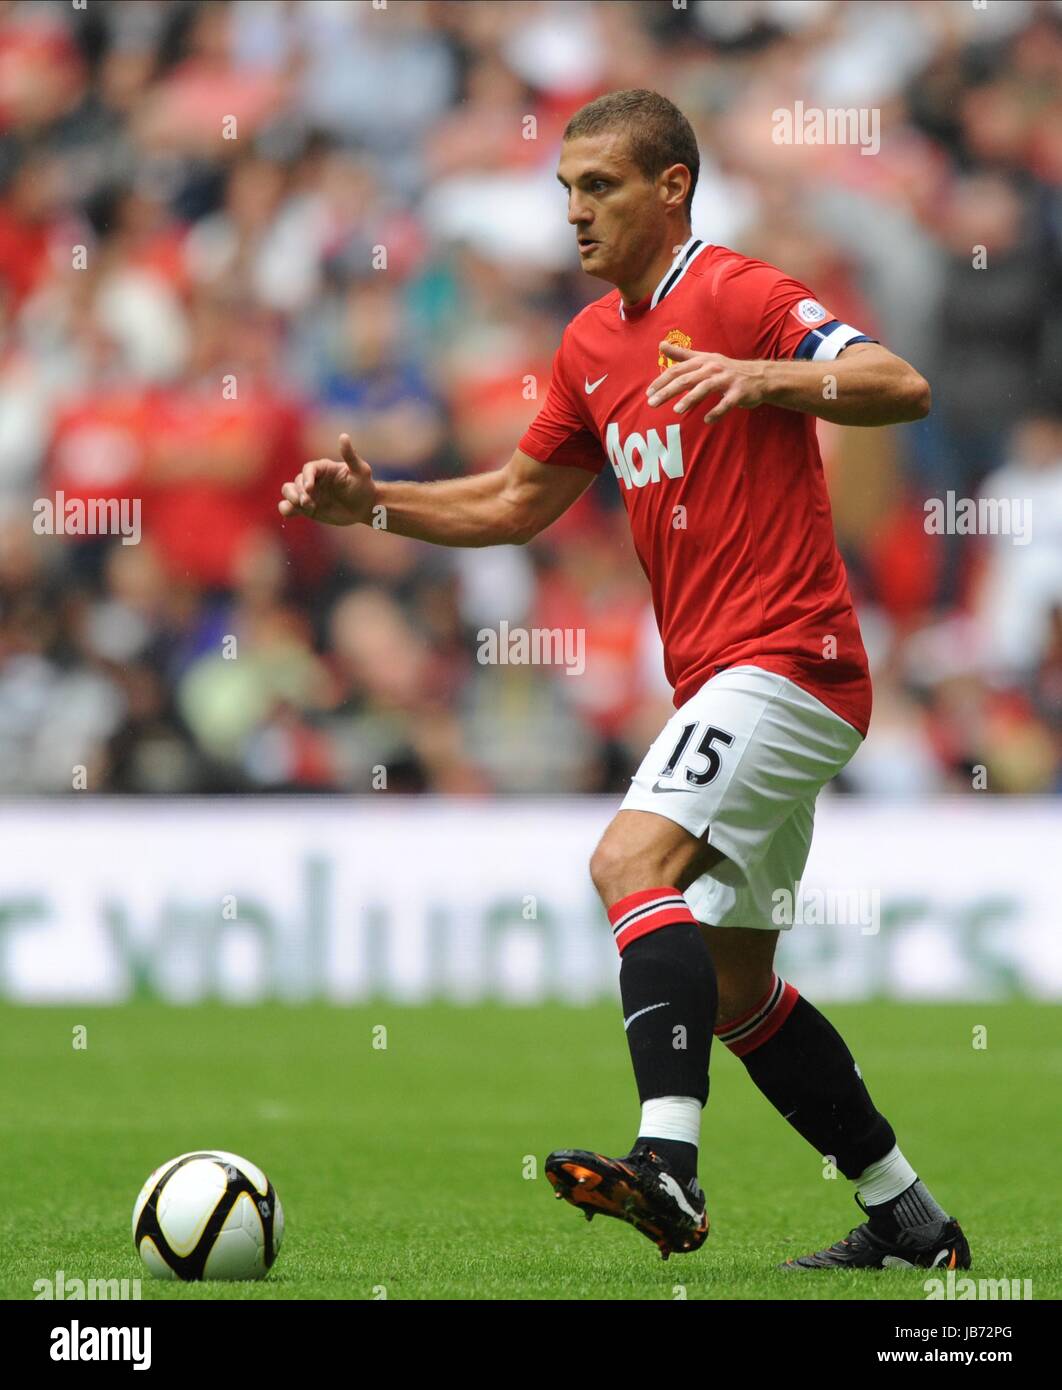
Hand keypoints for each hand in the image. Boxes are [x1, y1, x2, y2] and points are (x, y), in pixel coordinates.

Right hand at [278, 435, 376, 525]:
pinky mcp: (306, 508)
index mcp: (323, 467)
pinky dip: (286, 509)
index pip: (308, 468)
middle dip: (299, 492)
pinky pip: (290, 506)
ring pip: (289, 491)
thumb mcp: (360, 470)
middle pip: (297, 481)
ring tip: (303, 507)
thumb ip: (350, 455)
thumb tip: (343, 436)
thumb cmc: (364, 486)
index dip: (307, 477)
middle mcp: (313, 479)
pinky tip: (289, 513)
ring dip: (291, 498)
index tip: (310, 488)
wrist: (364, 507)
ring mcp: (308, 493)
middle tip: (309, 504)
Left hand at [647, 343, 769, 423]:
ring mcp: (727, 380)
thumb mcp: (704, 359)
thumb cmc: (726, 370)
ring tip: (677, 410)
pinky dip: (717, 411)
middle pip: (687, 379)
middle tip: (652, 403)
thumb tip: (660, 345)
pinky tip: (707, 420)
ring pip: (706, 388)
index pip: (677, 370)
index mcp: (703, 361)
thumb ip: (682, 355)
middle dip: (668, 391)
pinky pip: (727, 403)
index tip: (649, 393)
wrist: (759, 376)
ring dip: (691, 398)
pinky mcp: (740, 392)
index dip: (662, 381)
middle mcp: (713, 368)